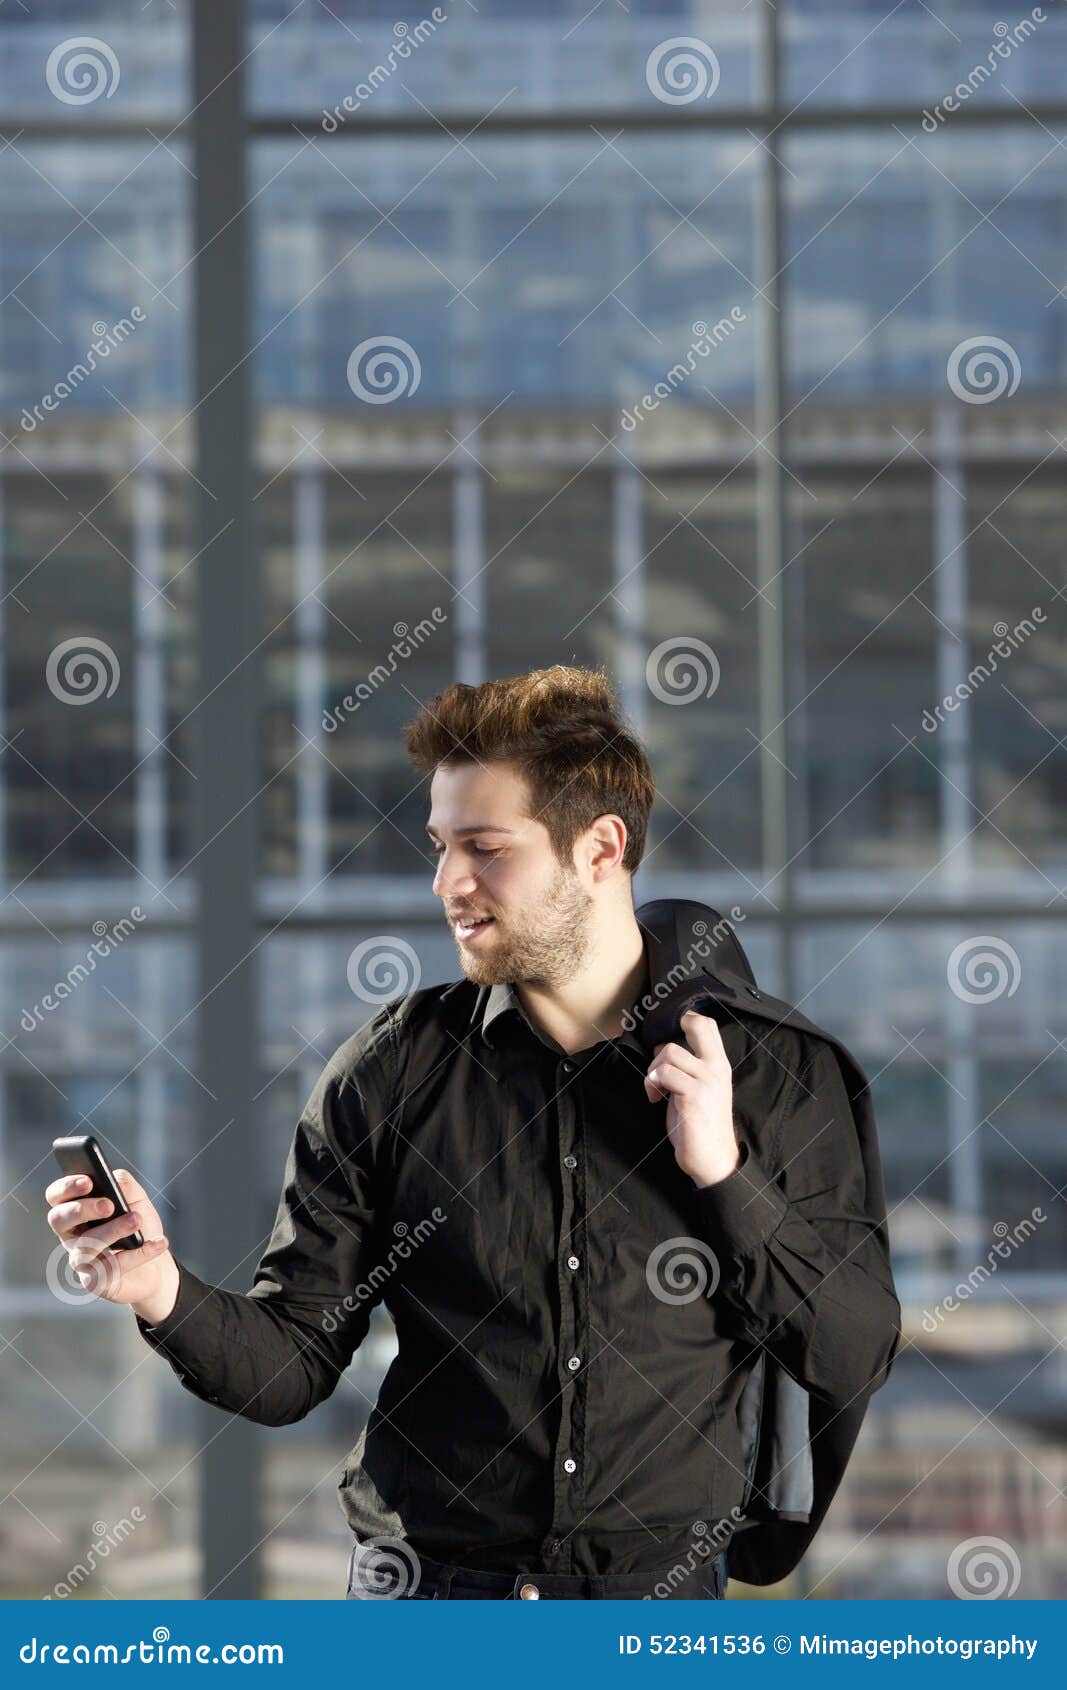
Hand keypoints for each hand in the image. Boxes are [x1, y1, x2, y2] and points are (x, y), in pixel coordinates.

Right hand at [45, 1167, 178, 1320]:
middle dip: (82, 1209)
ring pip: (86, 1246)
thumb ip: (123, 1185)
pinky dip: (138, 1254)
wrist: (158, 1265)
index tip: (88, 1181)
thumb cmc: (140, 1227)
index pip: (56, 1196)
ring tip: (137, 1220)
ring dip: (114, 1230)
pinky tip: (158, 1242)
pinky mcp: (95, 1282)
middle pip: (58, 1220)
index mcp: (76, 1211)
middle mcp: (72, 1236)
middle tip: (109, 1205)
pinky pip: (112, 1267)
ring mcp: (81, 1261)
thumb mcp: (136, 1200)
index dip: (66, 1188)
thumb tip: (113, 1181)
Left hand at [644, 1008, 739, 1187]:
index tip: (667, 1040)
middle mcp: (716, 1068)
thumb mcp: (699, 1089)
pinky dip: (652, 1083)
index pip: (707, 1025)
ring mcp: (706, 1081)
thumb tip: (660, 1047)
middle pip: (695, 1025)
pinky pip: (664, 1073)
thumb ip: (687, 1067)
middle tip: (660, 1061)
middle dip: (668, 1036)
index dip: (684, 1021)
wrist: (713, 1159)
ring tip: (655, 1089)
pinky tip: (655, 1098)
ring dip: (653, 1069)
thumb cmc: (702, 1125)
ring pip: (668, 1052)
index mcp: (719, 1064)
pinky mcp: (693, 1096)